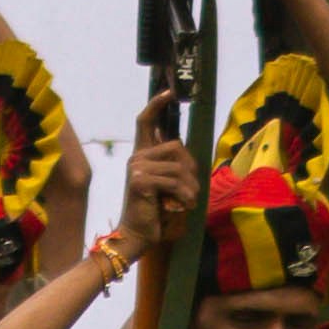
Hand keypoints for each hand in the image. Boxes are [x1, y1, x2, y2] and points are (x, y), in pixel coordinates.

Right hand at [118, 112, 200, 250]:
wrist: (137, 235)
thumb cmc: (155, 211)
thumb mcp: (166, 184)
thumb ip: (171, 165)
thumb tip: (181, 148)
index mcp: (141, 155)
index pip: (145, 121)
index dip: (157, 104)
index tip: (169, 92)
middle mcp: (137, 157)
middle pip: (176, 146)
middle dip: (191, 168)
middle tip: (191, 190)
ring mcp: (137, 167)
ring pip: (179, 166)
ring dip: (191, 187)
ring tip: (189, 202)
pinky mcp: (141, 180)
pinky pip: (175, 181)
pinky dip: (185, 196)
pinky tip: (184, 206)